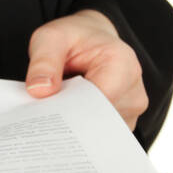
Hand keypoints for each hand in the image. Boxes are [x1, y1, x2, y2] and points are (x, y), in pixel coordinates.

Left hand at [25, 9, 147, 129]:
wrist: (91, 40)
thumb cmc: (73, 38)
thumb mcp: (51, 38)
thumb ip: (44, 61)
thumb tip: (39, 91)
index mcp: (122, 64)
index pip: (97, 102)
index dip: (70, 110)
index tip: (46, 114)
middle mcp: (134, 90)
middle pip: (99, 121)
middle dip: (69, 121)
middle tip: (43, 117)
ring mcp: (131, 110)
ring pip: (99, 131)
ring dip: (75, 126)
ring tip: (55, 113)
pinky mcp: (123, 123)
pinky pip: (100, 134)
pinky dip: (82, 129)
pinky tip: (66, 118)